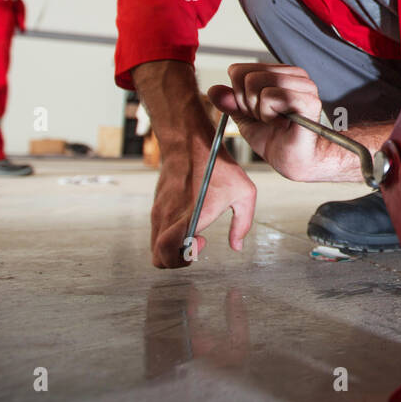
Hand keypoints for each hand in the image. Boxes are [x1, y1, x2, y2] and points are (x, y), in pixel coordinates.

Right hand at [150, 139, 255, 268]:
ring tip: (193, 232)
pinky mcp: (157, 206)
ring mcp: (159, 212)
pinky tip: (188, 222)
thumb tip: (236, 246)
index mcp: (189, 217)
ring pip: (155, 247)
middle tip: (196, 242)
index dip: (183, 258)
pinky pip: (157, 232)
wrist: (188, 141)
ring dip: (172, 249)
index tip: (202, 240)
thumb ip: (243, 224)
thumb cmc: (218, 165)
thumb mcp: (244, 193)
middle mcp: (169, 217)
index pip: (167, 253)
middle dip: (177, 260)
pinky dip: (169, 237)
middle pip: (158, 258)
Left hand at [208, 63, 324, 180]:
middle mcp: (293, 74)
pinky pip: (270, 96)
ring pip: (256, 82)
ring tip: (274, 121)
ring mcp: (303, 85)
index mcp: (279, 73)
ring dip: (258, 110)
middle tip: (266, 118)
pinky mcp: (308, 99)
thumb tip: (213, 89)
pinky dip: (269, 115)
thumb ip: (230, 102)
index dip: (239, 95)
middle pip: (246, 75)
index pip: (239, 70)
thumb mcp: (244, 118)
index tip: (255, 112)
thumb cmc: (275, 140)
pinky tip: (282, 125)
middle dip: (248, 103)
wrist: (293, 162)